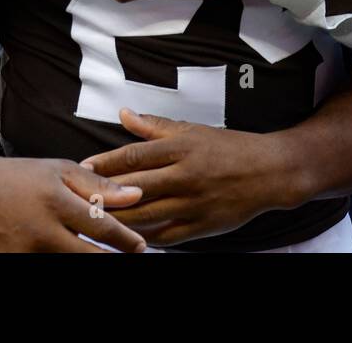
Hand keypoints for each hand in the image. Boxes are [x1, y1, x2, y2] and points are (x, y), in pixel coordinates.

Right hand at [0, 151, 147, 252]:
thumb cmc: (22, 177)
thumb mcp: (60, 170)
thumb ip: (98, 184)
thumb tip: (135, 196)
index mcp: (54, 202)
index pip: (100, 226)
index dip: (125, 239)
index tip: (142, 245)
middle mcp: (40, 231)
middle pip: (88, 255)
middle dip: (113, 259)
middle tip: (133, 256)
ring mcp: (25, 252)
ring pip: (68, 264)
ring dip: (89, 259)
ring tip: (104, 254)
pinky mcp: (13, 264)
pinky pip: (49, 265)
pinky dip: (65, 259)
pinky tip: (76, 252)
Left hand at [81, 109, 298, 245]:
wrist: (271, 172)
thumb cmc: (229, 148)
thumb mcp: (193, 130)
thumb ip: (155, 126)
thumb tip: (123, 114)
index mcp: (183, 147)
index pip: (135, 155)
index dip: (106, 162)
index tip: (83, 167)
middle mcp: (187, 174)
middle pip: (136, 187)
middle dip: (105, 194)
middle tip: (80, 197)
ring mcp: (195, 203)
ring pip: (148, 215)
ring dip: (120, 219)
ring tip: (96, 220)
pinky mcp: (203, 226)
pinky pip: (167, 236)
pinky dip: (146, 237)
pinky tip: (129, 236)